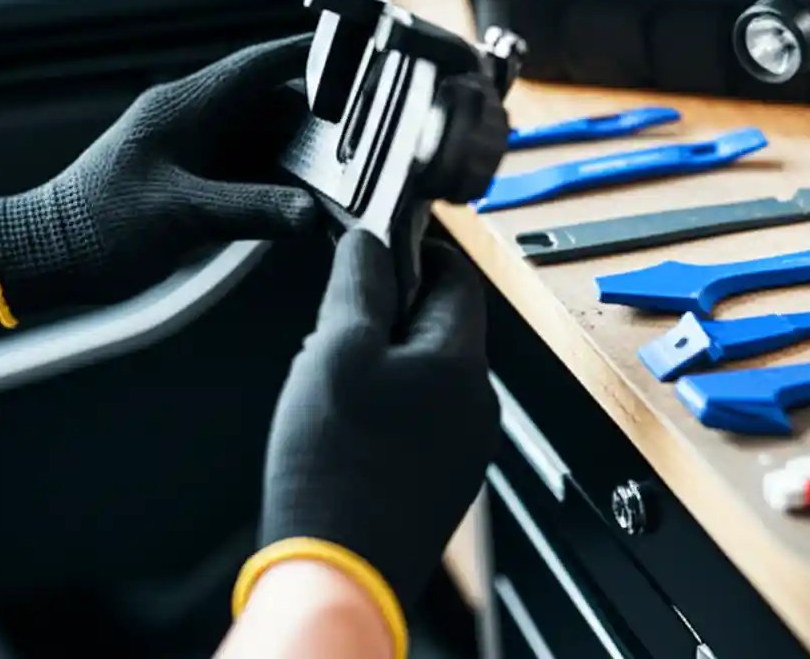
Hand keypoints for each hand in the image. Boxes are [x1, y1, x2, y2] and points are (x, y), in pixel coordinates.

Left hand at [0, 34, 317, 316]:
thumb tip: (308, 213)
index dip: (304, 58)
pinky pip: (246, 173)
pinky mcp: (192, 183)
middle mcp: (191, 122)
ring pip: (261, 142)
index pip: (256, 67)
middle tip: (352, 144)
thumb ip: (251, 210)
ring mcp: (192, 153)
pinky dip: (274, 185)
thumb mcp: (182, 216)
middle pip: (268, 106)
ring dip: (294, 159)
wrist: (48, 256)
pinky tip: (296, 204)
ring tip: (331, 180)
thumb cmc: (95, 225)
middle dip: (311, 122)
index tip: (347, 59)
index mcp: (183, 108)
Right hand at [253, 230, 500, 608]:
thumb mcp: (336, 349)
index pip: (458, 275)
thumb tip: (368, 240)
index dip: (415, 252)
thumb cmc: (336, 466)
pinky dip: (384, 408)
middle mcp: (477, 403)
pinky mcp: (441, 479)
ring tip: (332, 388)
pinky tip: (344, 430)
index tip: (375, 250)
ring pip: (425, 374)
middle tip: (335, 330)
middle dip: (386, 315)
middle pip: (440, 326)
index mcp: (462, 362)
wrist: (339, 569)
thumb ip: (358, 283)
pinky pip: (418, 419)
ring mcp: (463, 446)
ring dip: (381, 364)